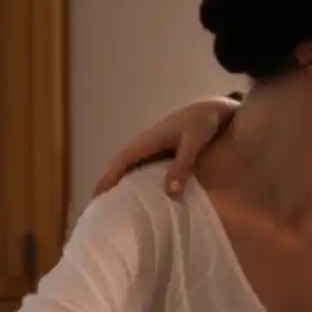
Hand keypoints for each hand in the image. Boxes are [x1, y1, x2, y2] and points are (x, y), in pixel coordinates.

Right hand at [92, 96, 239, 197]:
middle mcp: (147, 141)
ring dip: (120, 178)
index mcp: (149, 139)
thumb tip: (170, 192)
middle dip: (108, 181)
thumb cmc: (204, 123)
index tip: (96, 196)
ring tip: (114, 201)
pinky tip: (139, 190)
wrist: (215, 107)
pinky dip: (135, 175)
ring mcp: (154, 143)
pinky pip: (143, 163)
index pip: (122, 160)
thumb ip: (182, 165)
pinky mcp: (163, 147)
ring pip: (131, 163)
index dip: (108, 178)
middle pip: (121, 162)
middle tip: (99, 204)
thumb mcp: (194, 143)